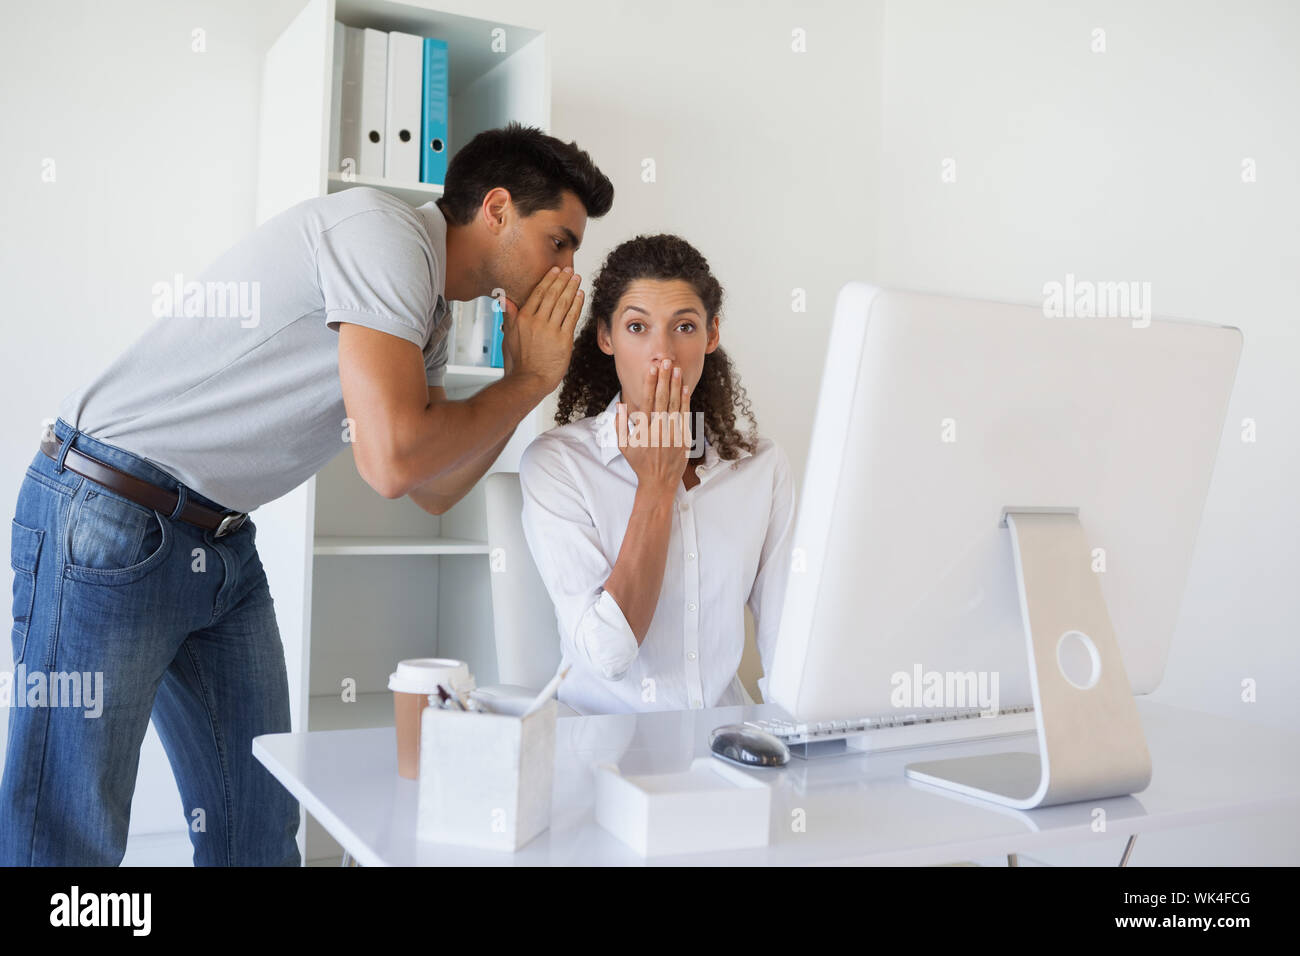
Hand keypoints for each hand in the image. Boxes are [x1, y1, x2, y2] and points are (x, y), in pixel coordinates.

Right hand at [505, 266, 582, 393]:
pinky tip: (581, 295)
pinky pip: (572, 317)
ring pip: (563, 303)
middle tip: (570, 270)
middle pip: (552, 295)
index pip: (538, 293)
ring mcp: (550, 330)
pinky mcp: (563, 340)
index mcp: (522, 319)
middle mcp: (536, 321)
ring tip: (577, 279)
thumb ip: (509, 317)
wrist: (528, 381)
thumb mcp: (508, 338)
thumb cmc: (518, 364)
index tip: (556, 271)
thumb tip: (504, 300)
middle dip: (562, 280)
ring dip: (571, 288)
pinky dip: (577, 304)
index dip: (548, 280)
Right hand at [617, 359, 690, 496]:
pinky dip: (685, 401)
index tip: (652, 369)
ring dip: (675, 385)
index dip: (649, 384)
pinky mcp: (683, 438)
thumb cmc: (640, 463)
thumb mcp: (624, 447)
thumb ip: (619, 425)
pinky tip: (685, 388)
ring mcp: (672, 433)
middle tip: (666, 362)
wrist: (659, 482)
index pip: (647, 401)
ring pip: (674, 405)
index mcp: (643, 430)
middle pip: (661, 399)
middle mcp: (658, 430)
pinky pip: (684, 415)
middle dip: (664, 379)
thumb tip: (619, 405)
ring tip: (676, 369)